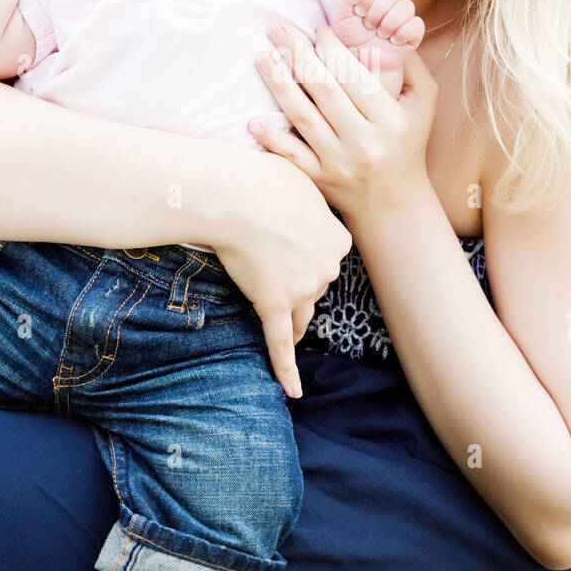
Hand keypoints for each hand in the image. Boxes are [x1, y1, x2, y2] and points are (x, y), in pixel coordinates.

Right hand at [210, 150, 351, 397]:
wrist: (233, 193)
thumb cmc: (262, 180)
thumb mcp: (302, 181)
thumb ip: (308, 202)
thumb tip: (300, 202)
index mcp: (337, 239)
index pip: (329, 257)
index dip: (308, 254)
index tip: (292, 247)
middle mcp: (326, 268)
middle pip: (314, 286)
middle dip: (297, 282)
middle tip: (268, 262)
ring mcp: (302, 290)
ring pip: (299, 314)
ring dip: (292, 320)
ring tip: (282, 325)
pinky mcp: (274, 304)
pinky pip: (280, 343)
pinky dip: (287, 369)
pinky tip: (292, 391)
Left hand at [250, 23, 438, 222]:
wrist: (395, 202)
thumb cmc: (408, 143)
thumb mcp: (424, 103)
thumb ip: (411, 66)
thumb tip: (390, 30)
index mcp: (390, 120)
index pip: (354, 76)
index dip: (332, 48)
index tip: (317, 29)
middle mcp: (364, 142)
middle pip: (325, 91)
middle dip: (298, 55)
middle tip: (277, 29)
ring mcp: (339, 162)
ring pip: (304, 117)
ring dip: (280, 85)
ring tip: (263, 57)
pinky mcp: (320, 180)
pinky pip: (292, 156)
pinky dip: (272, 139)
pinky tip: (253, 121)